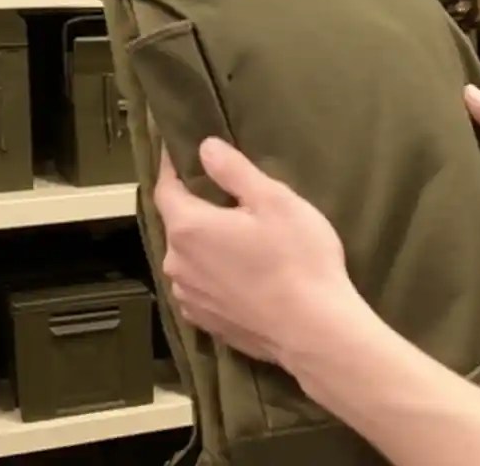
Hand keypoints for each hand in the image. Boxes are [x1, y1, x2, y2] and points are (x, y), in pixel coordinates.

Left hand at [154, 137, 358, 363]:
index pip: (165, 188)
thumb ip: (234, 171)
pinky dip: (212, 275)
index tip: (179, 150)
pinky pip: (200, 287)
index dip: (171, 167)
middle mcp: (178, 263)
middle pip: (178, 224)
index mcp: (188, 227)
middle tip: (227, 197)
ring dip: (205, 245)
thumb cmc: (298, 258)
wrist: (314, 331)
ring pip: (189, 258)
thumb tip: (205, 147)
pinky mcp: (206, 323)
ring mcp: (190, 297)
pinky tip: (239, 275)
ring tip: (237, 239)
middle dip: (196, 208)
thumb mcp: (274, 200)